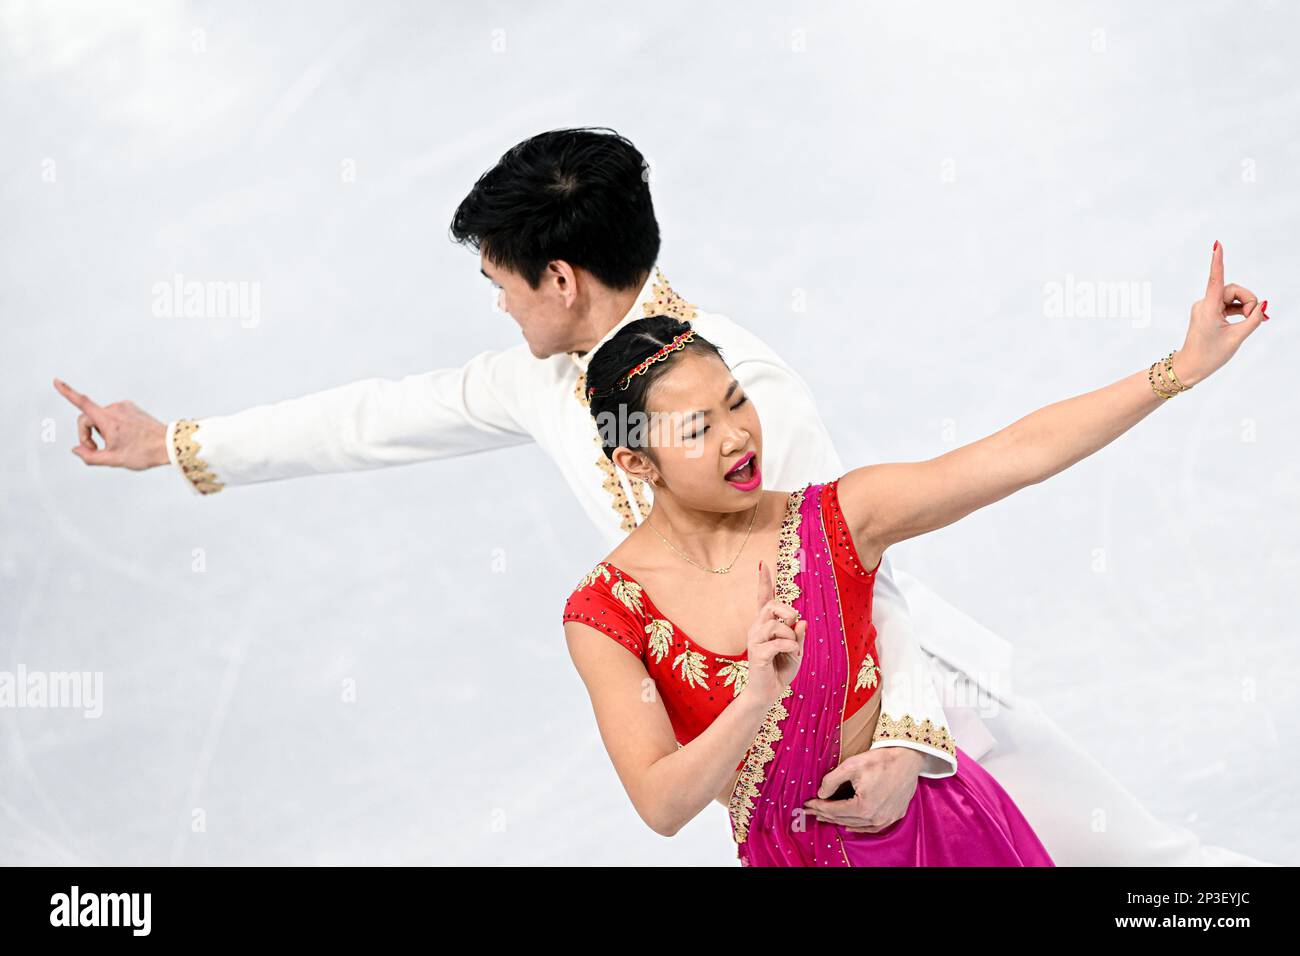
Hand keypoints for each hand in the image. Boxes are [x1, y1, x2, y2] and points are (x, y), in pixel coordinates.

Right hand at [53, 378, 168, 469]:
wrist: (169, 444)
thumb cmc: (144, 453)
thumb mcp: (114, 460)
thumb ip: (90, 456)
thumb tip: (76, 449)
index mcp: (109, 420)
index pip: (83, 403)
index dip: (67, 392)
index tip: (56, 381)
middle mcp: (115, 408)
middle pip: (87, 418)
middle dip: (86, 434)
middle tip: (95, 450)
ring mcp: (124, 406)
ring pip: (100, 418)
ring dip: (101, 430)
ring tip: (116, 444)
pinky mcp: (131, 407)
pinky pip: (112, 416)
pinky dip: (111, 425)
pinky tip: (124, 436)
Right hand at [744, 560, 807, 704]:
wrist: (767, 693)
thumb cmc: (780, 670)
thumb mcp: (796, 651)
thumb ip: (798, 635)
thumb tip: (802, 620)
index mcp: (765, 626)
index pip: (763, 599)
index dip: (763, 581)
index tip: (763, 563)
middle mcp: (756, 629)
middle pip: (770, 606)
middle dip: (787, 610)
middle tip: (794, 621)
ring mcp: (755, 641)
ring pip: (775, 624)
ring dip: (790, 634)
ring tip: (792, 648)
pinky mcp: (757, 654)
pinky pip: (778, 643)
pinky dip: (791, 647)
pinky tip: (791, 655)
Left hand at [802, 747, 924, 831]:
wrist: (908, 759)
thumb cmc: (880, 760)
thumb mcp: (850, 766)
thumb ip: (831, 781)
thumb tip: (821, 794)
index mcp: (863, 806)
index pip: (834, 810)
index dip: (818, 807)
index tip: (807, 804)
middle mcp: (875, 817)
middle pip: (843, 819)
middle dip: (825, 814)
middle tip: (811, 811)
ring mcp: (886, 819)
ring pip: (856, 824)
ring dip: (839, 820)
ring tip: (825, 816)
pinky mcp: (894, 816)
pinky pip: (871, 827)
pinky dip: (858, 826)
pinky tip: (849, 824)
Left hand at [1172, 241, 1269, 386]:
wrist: (1190, 367)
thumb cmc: (1209, 355)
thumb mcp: (1237, 338)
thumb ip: (1253, 319)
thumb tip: (1264, 305)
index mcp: (1208, 308)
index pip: (1215, 279)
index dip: (1218, 261)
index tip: (1217, 245)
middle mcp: (1204, 304)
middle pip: (1234, 290)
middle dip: (1249, 301)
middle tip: (1257, 318)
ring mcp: (1205, 307)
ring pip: (1232, 297)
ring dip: (1245, 306)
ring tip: (1254, 321)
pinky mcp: (1207, 311)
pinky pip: (1228, 304)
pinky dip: (1240, 310)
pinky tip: (1250, 319)